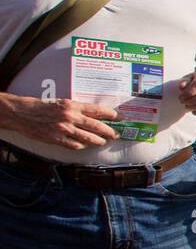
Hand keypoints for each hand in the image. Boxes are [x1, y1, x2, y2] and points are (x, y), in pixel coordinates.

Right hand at [1, 95, 118, 149]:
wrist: (22, 113)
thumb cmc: (42, 106)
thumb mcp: (61, 102)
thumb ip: (76, 108)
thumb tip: (93, 114)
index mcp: (72, 105)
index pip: (96, 110)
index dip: (110, 114)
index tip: (119, 117)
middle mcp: (70, 117)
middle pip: (96, 126)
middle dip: (109, 131)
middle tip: (116, 134)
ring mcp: (63, 129)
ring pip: (88, 138)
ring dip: (98, 141)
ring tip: (103, 141)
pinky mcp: (56, 139)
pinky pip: (74, 145)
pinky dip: (82, 146)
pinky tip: (86, 145)